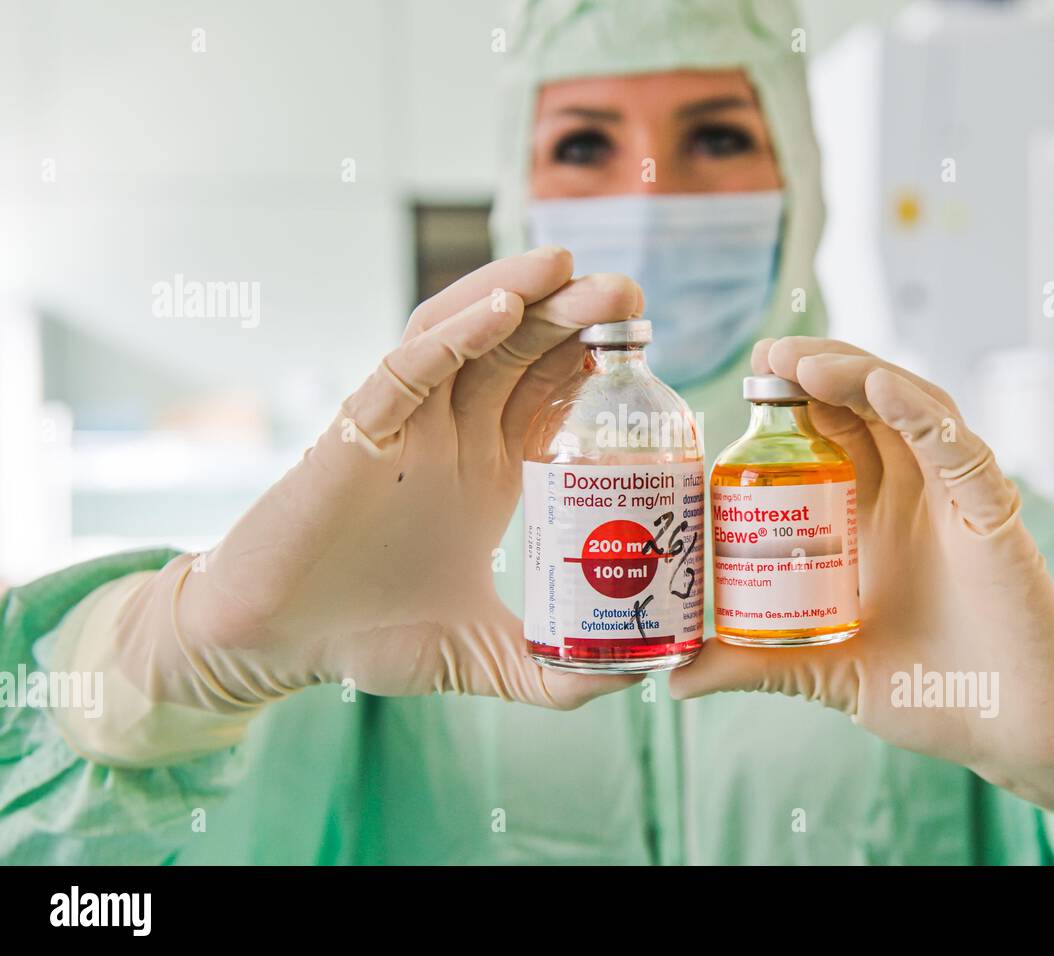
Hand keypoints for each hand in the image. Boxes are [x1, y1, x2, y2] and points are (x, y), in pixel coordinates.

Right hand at [126, 248, 641, 712]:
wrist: (276, 645)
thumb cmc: (367, 635)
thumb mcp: (483, 657)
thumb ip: (551, 674)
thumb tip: (628, 677)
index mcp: (486, 469)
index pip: (549, 396)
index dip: (593, 362)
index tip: (647, 342)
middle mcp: (450, 435)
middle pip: (518, 352)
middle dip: (571, 315)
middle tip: (626, 293)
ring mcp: (405, 426)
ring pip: (465, 339)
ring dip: (516, 296)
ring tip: (568, 267)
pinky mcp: (357, 432)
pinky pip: (407, 368)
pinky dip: (453, 334)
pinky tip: (501, 306)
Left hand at [671, 337, 1053, 817]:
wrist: (1020, 738)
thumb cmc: (935, 699)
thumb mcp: (828, 674)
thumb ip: (760, 666)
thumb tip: (676, 679)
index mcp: (872, 522)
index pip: (831, 438)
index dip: (793, 403)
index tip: (744, 381)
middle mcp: (913, 499)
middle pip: (865, 407)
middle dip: (816, 372)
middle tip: (766, 355)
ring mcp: (955, 502)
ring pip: (910, 409)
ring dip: (859, 376)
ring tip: (804, 362)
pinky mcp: (994, 518)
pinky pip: (961, 451)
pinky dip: (922, 414)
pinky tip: (882, 387)